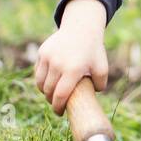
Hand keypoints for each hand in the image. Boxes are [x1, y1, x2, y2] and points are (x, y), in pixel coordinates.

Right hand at [34, 0, 109, 115]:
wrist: (82, 27)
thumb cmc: (93, 50)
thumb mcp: (102, 67)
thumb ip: (100, 84)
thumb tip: (93, 96)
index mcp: (72, 70)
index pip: (60, 95)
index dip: (58, 107)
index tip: (59, 113)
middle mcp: (57, 64)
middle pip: (48, 91)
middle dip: (51, 100)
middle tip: (57, 104)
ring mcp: (47, 57)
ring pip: (40, 82)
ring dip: (44, 91)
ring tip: (51, 94)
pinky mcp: (42, 52)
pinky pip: (38, 71)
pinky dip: (41, 79)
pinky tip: (48, 82)